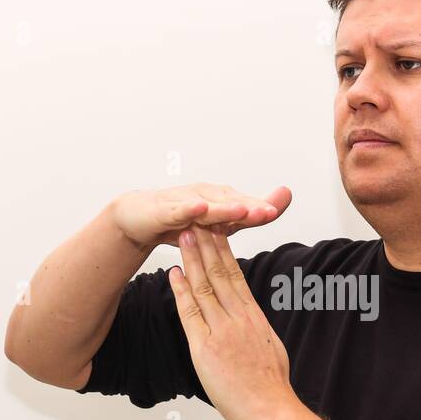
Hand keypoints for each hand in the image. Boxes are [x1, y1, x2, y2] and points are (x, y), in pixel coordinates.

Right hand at [111, 183, 292, 250]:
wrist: (139, 218)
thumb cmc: (180, 220)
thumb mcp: (217, 223)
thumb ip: (246, 217)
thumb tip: (276, 207)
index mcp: (220, 200)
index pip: (245, 205)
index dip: (262, 206)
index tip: (281, 206)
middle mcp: (205, 196)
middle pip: (231, 201)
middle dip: (250, 207)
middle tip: (269, 211)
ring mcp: (184, 201)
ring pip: (207, 205)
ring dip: (225, 208)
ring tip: (242, 211)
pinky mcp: (164, 211)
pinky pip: (178, 210)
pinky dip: (189, 208)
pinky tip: (199, 208)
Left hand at [168, 225, 298, 419]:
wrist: (271, 409)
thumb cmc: (271, 386)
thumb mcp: (269, 347)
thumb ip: (255, 329)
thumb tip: (249, 320)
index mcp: (254, 317)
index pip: (236, 275)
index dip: (223, 251)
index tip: (215, 231)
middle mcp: (238, 318)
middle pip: (220, 273)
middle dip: (206, 244)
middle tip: (195, 219)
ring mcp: (222, 331)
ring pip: (205, 286)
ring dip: (192, 258)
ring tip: (182, 235)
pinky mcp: (206, 348)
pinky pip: (191, 312)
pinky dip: (181, 290)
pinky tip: (174, 274)